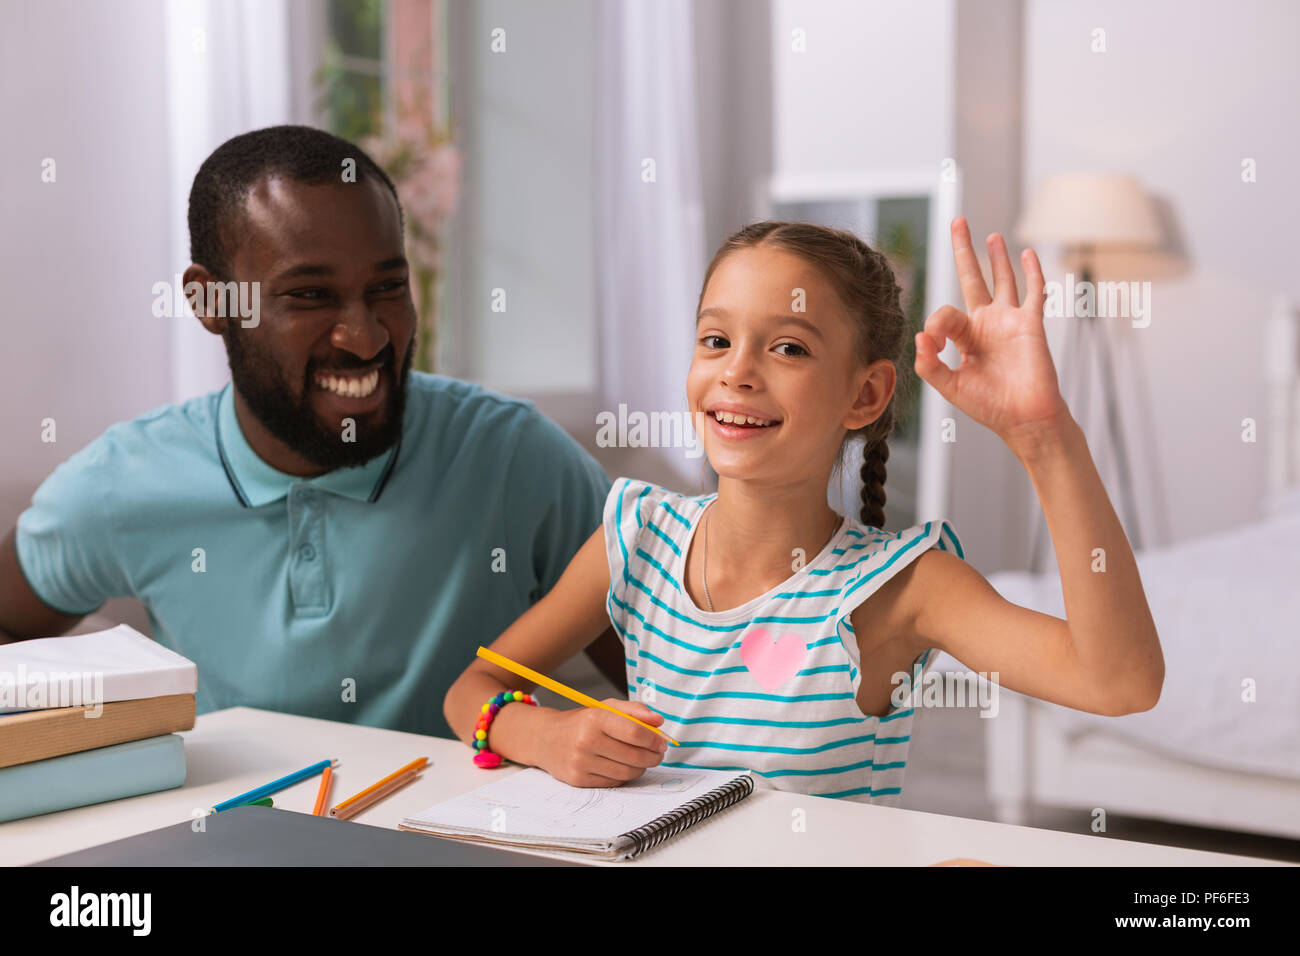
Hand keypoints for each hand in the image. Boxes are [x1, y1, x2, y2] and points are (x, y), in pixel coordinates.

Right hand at [537, 698, 668, 787]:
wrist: (545, 738)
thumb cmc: (581, 722)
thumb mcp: (605, 708)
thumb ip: (634, 710)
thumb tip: (659, 721)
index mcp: (595, 718)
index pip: (634, 732)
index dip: (654, 740)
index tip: (662, 742)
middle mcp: (586, 741)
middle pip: (634, 756)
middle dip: (653, 757)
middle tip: (658, 754)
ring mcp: (581, 763)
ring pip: (626, 773)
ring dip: (641, 768)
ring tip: (642, 760)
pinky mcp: (578, 780)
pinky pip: (613, 783)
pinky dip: (624, 776)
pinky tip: (623, 766)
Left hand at [914, 217, 1071, 455]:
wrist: (1024, 418)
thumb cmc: (990, 405)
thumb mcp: (950, 387)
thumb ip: (929, 365)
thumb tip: (919, 336)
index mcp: (965, 337)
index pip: (944, 313)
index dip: (935, 325)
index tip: (937, 344)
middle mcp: (986, 324)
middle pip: (973, 278)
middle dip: (965, 250)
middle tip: (958, 222)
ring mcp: (1010, 321)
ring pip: (1003, 279)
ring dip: (997, 257)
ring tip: (991, 234)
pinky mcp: (1031, 324)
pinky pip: (1033, 292)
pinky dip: (1031, 272)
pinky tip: (1027, 254)